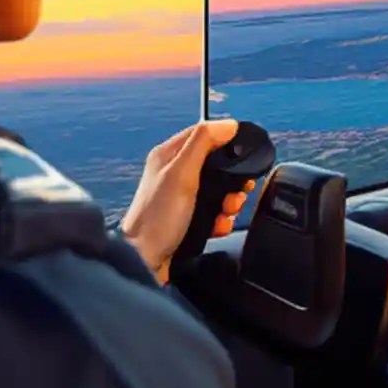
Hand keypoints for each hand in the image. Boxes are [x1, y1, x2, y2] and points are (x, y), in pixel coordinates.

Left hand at [121, 120, 255, 284]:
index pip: (203, 133)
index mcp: (168, 155)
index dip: (226, 140)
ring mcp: (180, 197)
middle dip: (233, 178)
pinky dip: (221, 218)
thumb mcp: (181, 174)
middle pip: (216, 163)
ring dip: (230, 201)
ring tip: (227, 211)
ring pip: (219, 189)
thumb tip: (228, 124)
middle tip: (238, 190)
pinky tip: (218, 225)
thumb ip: (203, 144)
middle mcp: (174, 173)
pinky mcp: (187, 217)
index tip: (243, 151)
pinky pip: (214, 211)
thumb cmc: (157, 219)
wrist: (144, 262)